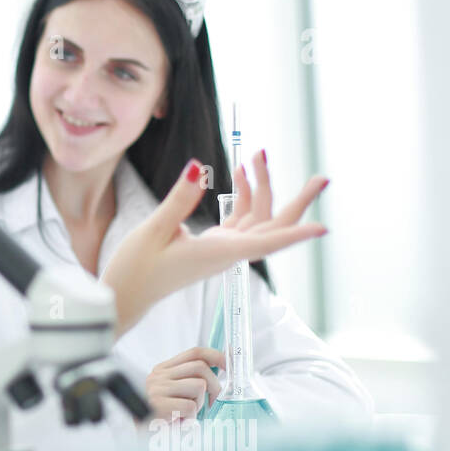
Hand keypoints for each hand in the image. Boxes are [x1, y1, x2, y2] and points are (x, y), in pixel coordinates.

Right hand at [102, 149, 327, 333]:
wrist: (126, 294)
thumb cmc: (136, 269)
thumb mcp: (154, 230)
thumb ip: (179, 198)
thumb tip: (199, 169)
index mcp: (218, 253)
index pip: (266, 243)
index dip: (295, 235)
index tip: (323, 228)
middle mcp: (227, 253)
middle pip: (273, 227)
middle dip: (297, 202)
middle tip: (321, 179)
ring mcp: (222, 250)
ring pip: (258, 219)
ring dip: (262, 188)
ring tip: (258, 156)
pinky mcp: (213, 246)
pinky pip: (241, 220)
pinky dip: (245, 196)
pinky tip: (239, 177)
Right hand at [144, 346, 224, 420]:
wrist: (142, 438)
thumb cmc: (165, 419)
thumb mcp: (177, 394)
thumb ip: (193, 380)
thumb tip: (223, 367)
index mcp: (163, 370)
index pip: (194, 353)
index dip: (216, 356)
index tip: (229, 365)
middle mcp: (159, 375)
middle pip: (201, 367)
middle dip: (215, 387)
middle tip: (212, 403)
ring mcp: (157, 388)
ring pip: (199, 386)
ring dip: (199, 404)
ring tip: (186, 414)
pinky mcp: (158, 404)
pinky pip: (191, 406)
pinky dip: (190, 418)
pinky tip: (179, 422)